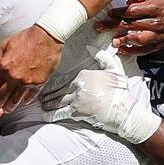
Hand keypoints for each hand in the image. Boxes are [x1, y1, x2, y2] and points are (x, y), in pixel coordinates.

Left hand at [0, 25, 61, 113]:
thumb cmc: (25, 38)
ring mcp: (27, 81)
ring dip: (10, 106)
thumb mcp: (5, 45)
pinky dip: (27, 99)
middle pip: (3, 96)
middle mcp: (14, 77)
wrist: (47, 36)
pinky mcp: (39, 82)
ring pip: (16, 98)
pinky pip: (31, 94)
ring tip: (6, 111)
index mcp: (4, 68)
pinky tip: (23, 103)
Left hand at [42, 48, 161, 143]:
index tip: (48, 87)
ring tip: (42, 105)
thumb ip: (103, 57)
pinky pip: (59, 113)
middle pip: (57, 90)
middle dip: (48, 94)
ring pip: (56, 101)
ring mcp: (76, 100)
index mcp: (83, 75)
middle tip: (41, 97)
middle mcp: (77, 86)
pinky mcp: (76, 112)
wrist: (122, 109)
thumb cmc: (119, 91)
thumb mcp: (114, 69)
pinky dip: (51, 115)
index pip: (63, 79)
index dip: (53, 84)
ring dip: (47, 104)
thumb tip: (94, 49)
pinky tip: (44, 115)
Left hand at [95, 0, 163, 55]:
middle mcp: (157, 21)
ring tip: (114, 41)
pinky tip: (122, 50)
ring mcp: (158, 34)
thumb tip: (128, 1)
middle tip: (101, 27)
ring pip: (139, 39)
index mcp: (156, 7)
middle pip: (133, 25)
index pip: (134, 11)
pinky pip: (145, 50)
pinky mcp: (159, 43)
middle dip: (114, 26)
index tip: (110, 13)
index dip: (120, 12)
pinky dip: (132, 51)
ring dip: (124, 40)